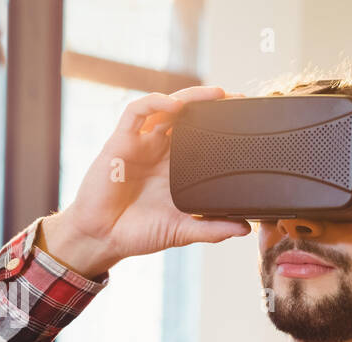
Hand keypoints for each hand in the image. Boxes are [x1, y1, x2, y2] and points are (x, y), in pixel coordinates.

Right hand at [40, 86, 251, 276]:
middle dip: (211, 105)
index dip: (222, 128)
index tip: (248, 122)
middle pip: (188, 117)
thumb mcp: (182, 231)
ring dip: (190, 97)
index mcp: (177, 169)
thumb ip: (212, 229)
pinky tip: (173, 103)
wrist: (104, 238)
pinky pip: (136, 112)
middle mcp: (160, 152)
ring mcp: (141, 144)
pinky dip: (154, 102)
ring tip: (215, 94)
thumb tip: (245, 229)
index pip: (203, 139)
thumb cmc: (138, 233)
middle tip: (237, 98)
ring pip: (166, 107)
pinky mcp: (121, 142)